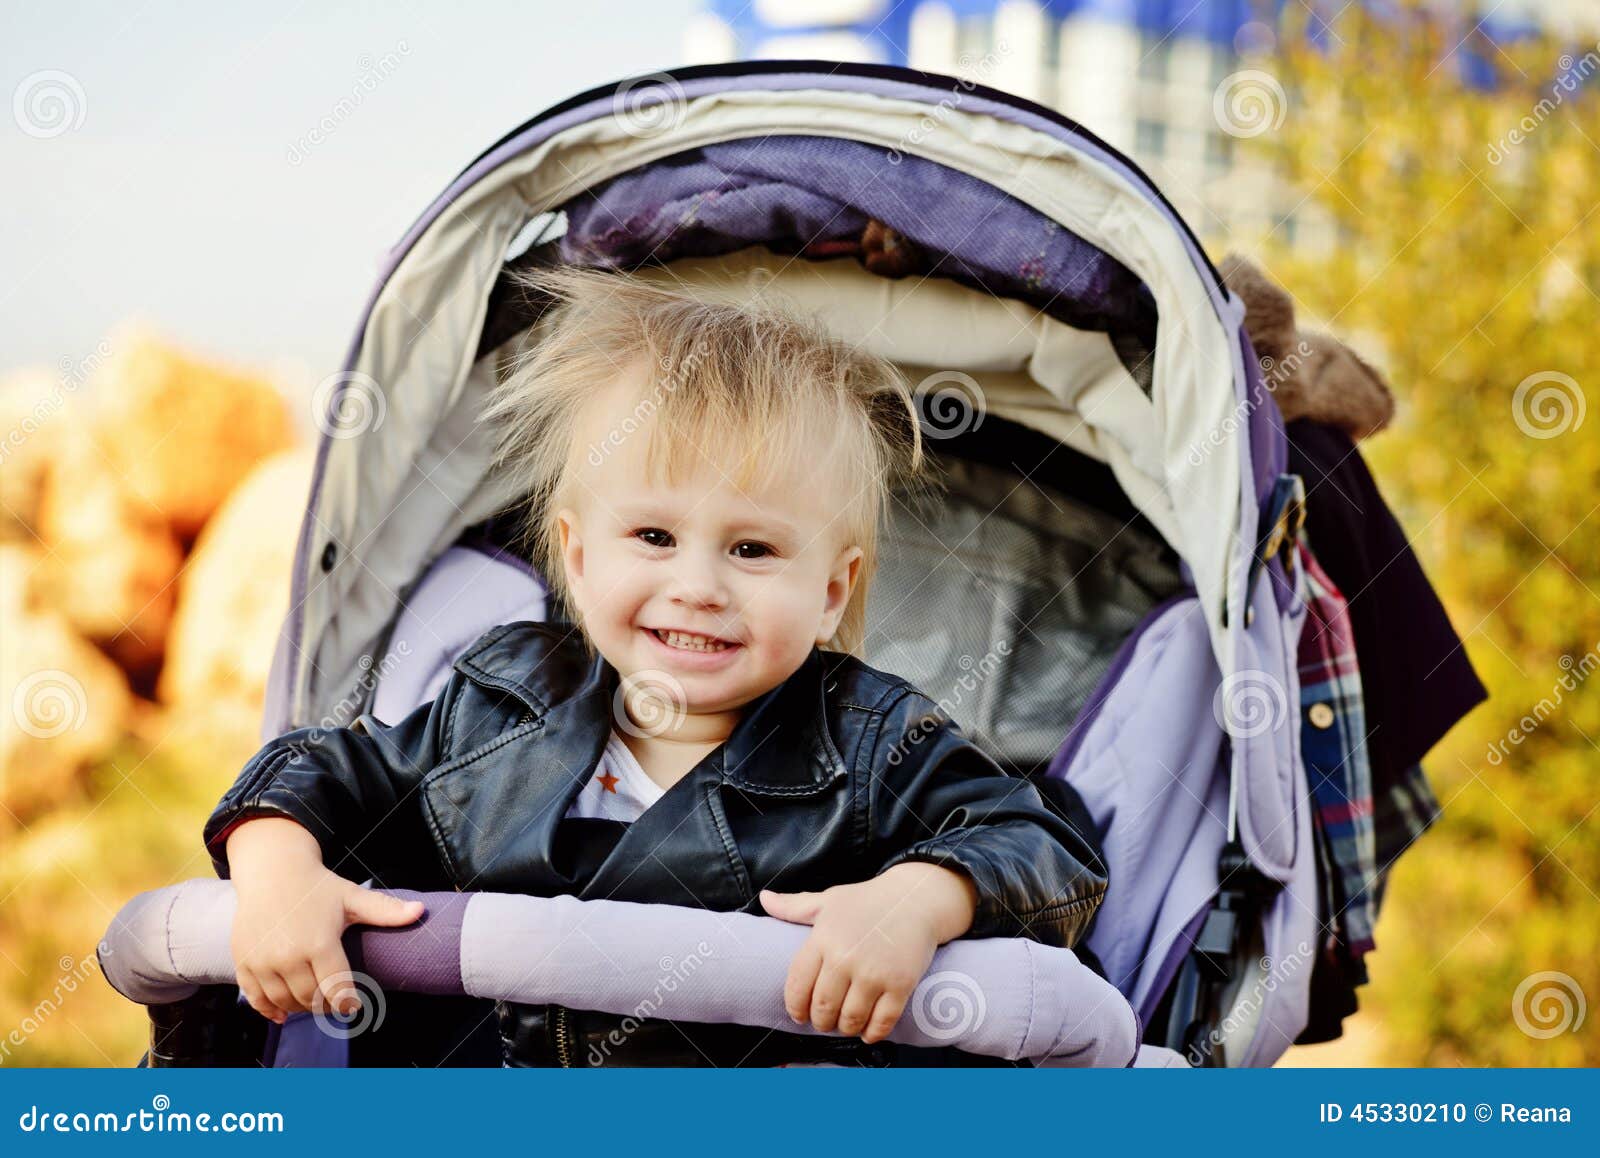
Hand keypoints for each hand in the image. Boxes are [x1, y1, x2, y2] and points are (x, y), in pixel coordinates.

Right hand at [225, 818, 422, 1023]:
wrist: (271, 872)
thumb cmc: (316, 887)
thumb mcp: (352, 897)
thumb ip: (386, 910)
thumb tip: (421, 912)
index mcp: (319, 942)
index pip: (336, 990)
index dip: (347, 1003)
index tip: (353, 1005)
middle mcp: (288, 956)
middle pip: (311, 1000)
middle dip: (326, 1006)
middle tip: (335, 1002)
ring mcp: (262, 961)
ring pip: (285, 1003)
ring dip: (301, 1008)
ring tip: (314, 1001)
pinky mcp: (243, 962)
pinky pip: (256, 999)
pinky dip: (270, 1011)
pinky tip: (283, 1013)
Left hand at [759, 862, 977, 1043]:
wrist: (916, 898)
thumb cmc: (868, 900)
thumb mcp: (829, 900)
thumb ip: (794, 906)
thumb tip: (765, 899)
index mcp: (822, 939)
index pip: (796, 986)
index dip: (795, 1007)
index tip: (799, 1015)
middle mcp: (845, 958)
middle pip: (822, 1008)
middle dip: (820, 1021)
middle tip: (824, 1021)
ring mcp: (874, 973)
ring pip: (850, 1020)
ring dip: (845, 1028)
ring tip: (846, 1023)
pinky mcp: (900, 984)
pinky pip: (881, 1023)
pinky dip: (872, 1033)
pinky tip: (868, 1030)